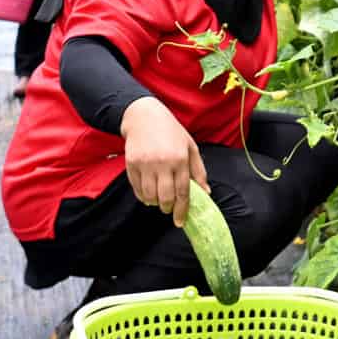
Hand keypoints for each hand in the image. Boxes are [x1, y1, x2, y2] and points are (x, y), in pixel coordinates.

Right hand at [120, 96, 208, 226]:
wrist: (144, 117)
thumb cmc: (171, 132)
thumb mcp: (190, 147)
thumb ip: (199, 171)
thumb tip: (206, 193)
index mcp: (180, 159)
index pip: (182, 191)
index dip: (181, 210)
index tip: (180, 221)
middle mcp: (162, 163)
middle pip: (165, 197)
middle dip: (167, 208)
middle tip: (169, 208)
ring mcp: (145, 164)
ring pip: (149, 196)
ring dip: (154, 203)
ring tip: (159, 199)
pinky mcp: (131, 164)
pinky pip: (136, 189)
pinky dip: (142, 196)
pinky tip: (148, 193)